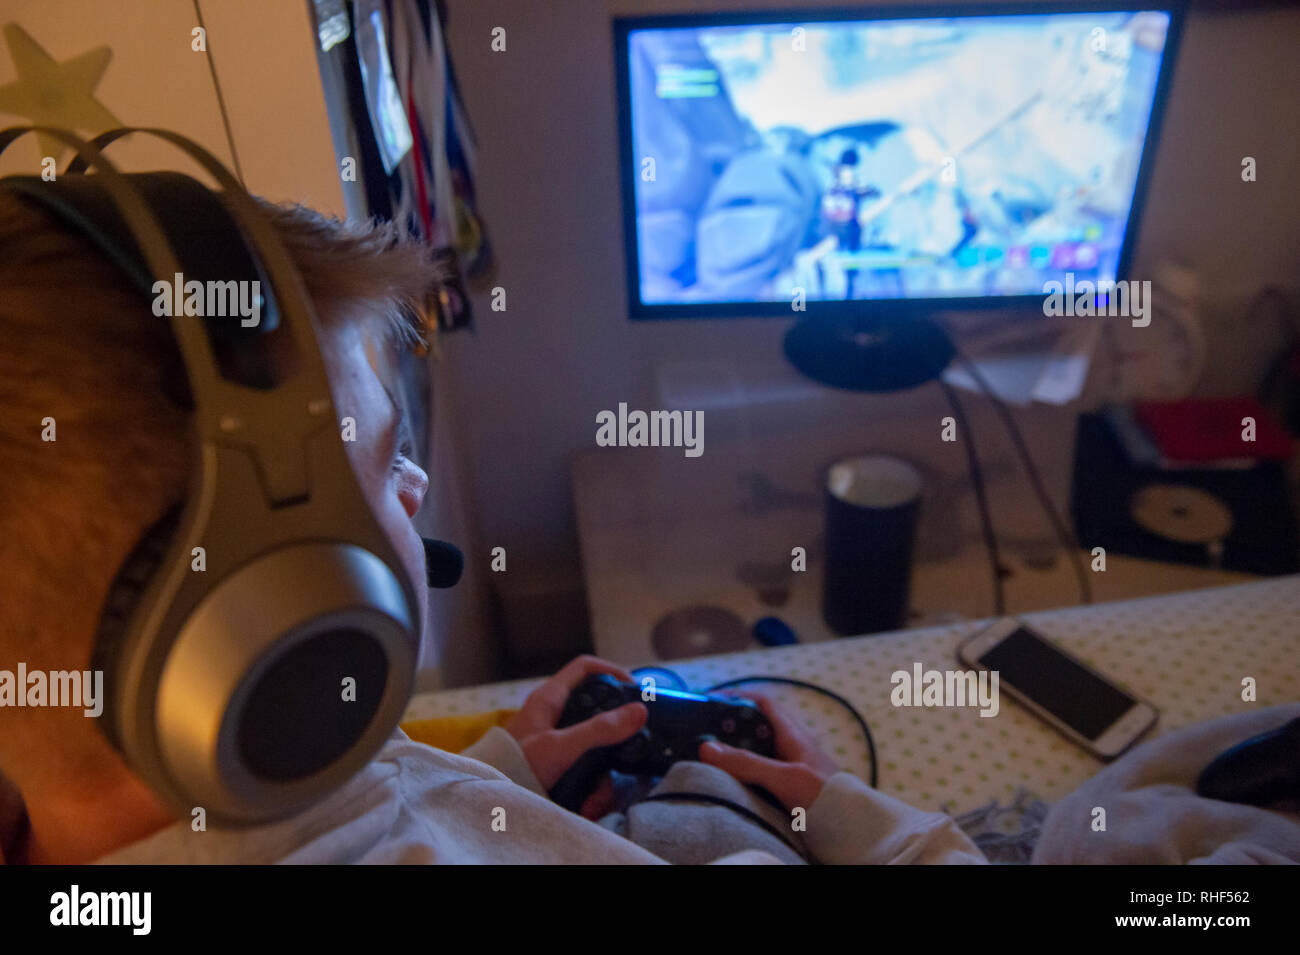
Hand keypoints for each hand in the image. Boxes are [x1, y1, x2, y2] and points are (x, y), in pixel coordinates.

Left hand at [505, 655, 647, 797]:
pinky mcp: (560, 766)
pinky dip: (591, 791)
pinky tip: (587, 807)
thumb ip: (599, 730)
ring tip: (594, 801)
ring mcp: (558, 743)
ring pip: (596, 749)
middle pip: (598, 713)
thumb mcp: (561, 747)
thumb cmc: (516, 767)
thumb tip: (639, 711)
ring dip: (602, 778)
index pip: (585, 669)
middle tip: (631, 749)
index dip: (611, 671)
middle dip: (615, 739)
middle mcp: (556, 717)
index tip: (634, 687)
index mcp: (549, 699)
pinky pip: (586, 772)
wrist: (490, 801)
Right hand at [698, 690, 840, 811]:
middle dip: (729, 729)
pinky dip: (742, 779)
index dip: (738, 697)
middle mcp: (790, 751)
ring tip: (708, 761)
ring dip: (734, 756)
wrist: (855, 833)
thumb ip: (748, 763)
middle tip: (702, 735)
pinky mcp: (788, 795)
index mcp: (793, 736)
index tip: (711, 699)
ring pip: (756, 755)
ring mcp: (789, 773)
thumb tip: (707, 748)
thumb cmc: (827, 798)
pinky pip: (759, 779)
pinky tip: (728, 787)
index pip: (763, 704)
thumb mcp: (786, 778)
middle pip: (754, 729)